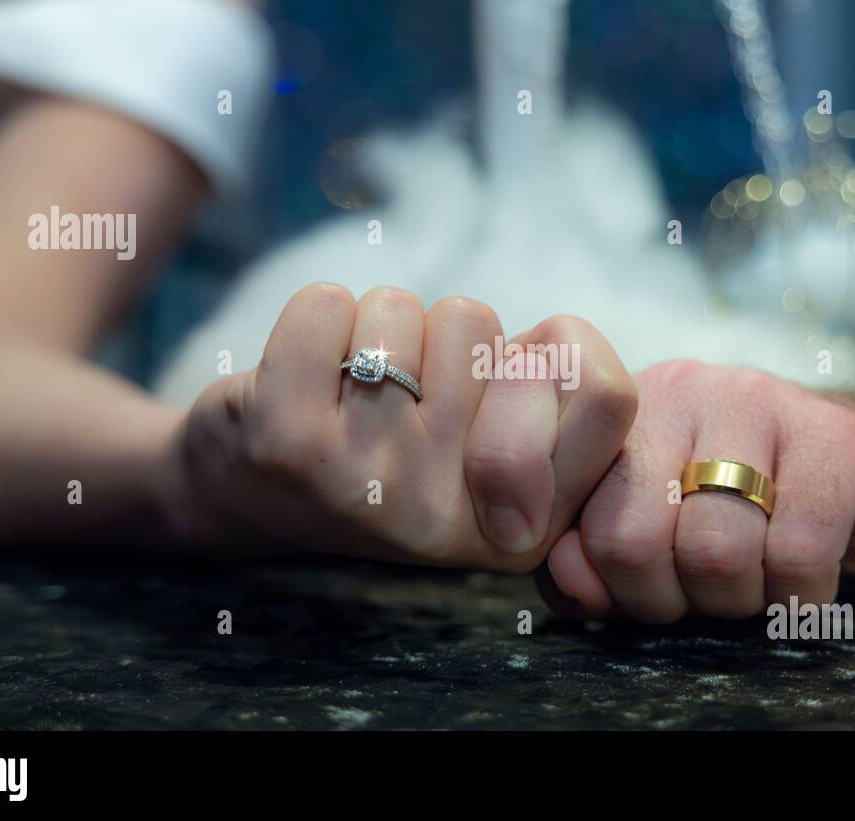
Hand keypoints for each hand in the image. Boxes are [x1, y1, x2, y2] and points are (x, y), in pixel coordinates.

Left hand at [167, 284, 636, 570]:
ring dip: (376, 329)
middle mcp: (452, 516)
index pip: (606, 393)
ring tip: (355, 391)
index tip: (502, 389)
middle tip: (411, 396)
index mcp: (527, 526)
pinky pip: (326, 304)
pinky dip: (313, 317)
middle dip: (446, 336)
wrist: (248, 496)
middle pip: (484, 327)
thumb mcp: (500, 446)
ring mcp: (369, 482)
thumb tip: (562, 347)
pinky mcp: (288, 441)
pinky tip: (305, 378)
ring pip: (404, 310)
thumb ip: (562, 397)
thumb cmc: (394, 448)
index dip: (553, 358)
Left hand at [538, 360, 854, 621]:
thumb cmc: (754, 513)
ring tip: (758, 581)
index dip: (611, 584)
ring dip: (738, 601)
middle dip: (668, 600)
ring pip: (713, 552)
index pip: (579, 520)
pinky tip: (805, 579)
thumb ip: (595, 557)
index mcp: (626, 414)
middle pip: (632, 538)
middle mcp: (683, 390)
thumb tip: (568, 576)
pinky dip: (799, 597)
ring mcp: (760, 403)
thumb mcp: (662, 534)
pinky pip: (795, 555)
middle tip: (705, 594)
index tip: (652, 590)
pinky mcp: (835, 440)